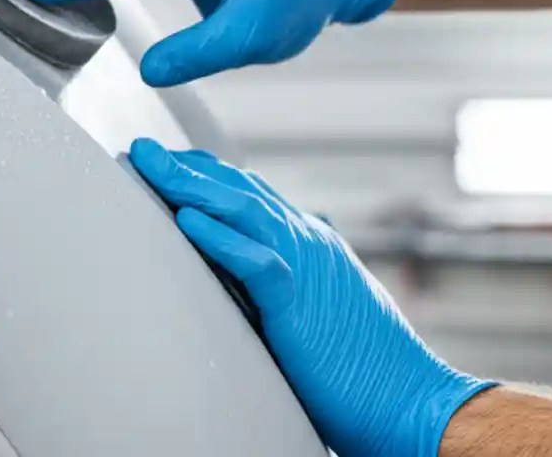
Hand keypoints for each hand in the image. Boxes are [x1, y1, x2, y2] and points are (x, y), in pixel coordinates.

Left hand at [129, 139, 493, 456]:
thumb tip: (254, 268)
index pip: (250, 193)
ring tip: (148, 163)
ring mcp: (307, 266)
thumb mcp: (315, 309)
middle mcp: (307, 242)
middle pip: (238, 189)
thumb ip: (283, 282)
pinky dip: (219, 237)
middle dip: (185, 166)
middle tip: (139, 148)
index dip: (204, 174)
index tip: (164, 162)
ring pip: (242, 210)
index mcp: (309, 243)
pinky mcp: (300, 302)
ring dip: (189, 184)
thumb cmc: (362, 367)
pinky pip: (256, 261)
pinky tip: (186, 219)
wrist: (412, 403)